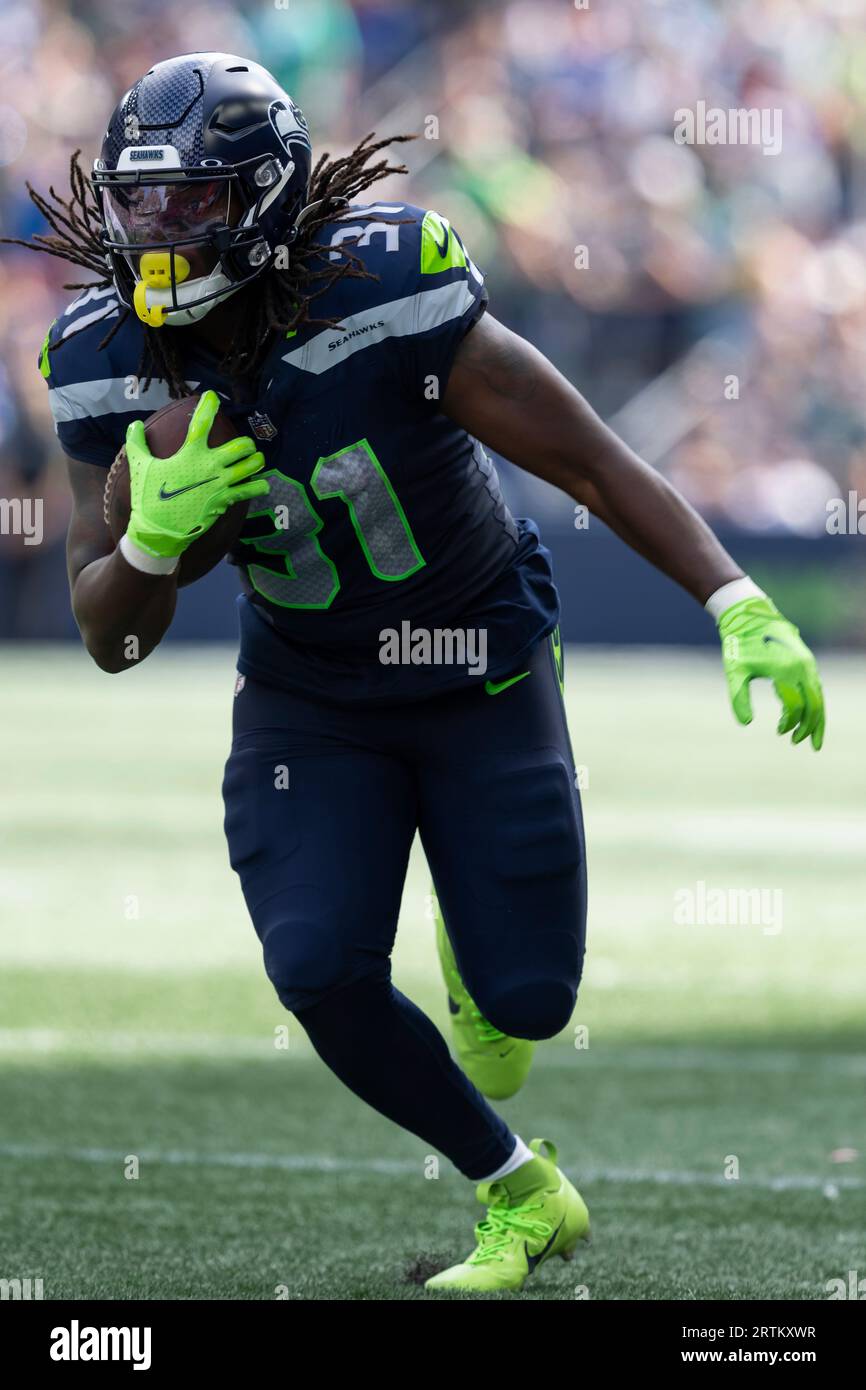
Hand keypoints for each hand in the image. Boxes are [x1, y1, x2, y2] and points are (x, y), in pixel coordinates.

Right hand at [125, 390, 268, 557]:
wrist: (159, 530)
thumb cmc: (148, 497)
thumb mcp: (139, 467)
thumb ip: (137, 443)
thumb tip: (134, 425)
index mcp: (190, 454)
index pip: (201, 422)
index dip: (208, 406)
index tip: (213, 396)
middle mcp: (210, 466)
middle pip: (241, 445)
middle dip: (246, 443)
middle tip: (244, 447)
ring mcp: (221, 484)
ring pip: (251, 466)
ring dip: (256, 461)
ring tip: (256, 460)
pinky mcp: (226, 500)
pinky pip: (251, 490)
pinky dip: (259, 486)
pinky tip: (262, 484)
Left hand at [717, 596, 824, 749]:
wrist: (749, 615)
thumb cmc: (740, 644)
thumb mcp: (735, 671)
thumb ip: (739, 698)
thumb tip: (745, 724)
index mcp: (786, 671)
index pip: (796, 706)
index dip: (790, 723)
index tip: (779, 731)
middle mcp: (802, 667)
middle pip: (815, 704)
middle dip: (810, 727)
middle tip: (798, 743)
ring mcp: (807, 663)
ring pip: (819, 696)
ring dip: (816, 717)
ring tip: (811, 737)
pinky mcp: (806, 661)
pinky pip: (816, 687)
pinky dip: (815, 703)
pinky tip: (809, 715)